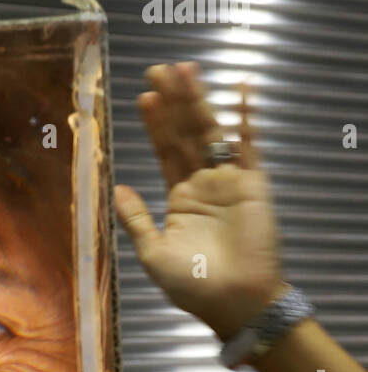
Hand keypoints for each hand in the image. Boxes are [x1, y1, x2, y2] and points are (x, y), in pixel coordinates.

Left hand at [115, 62, 282, 340]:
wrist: (234, 301)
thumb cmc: (193, 285)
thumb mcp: (153, 254)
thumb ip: (136, 220)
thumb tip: (118, 189)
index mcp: (181, 199)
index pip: (165, 152)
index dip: (156, 126)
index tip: (144, 97)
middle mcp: (204, 184)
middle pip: (185, 134)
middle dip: (174, 102)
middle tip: (159, 69)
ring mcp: (229, 180)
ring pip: (211, 131)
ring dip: (198, 101)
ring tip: (184, 70)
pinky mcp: (252, 182)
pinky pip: (248, 144)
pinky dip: (245, 117)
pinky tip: (240, 88)